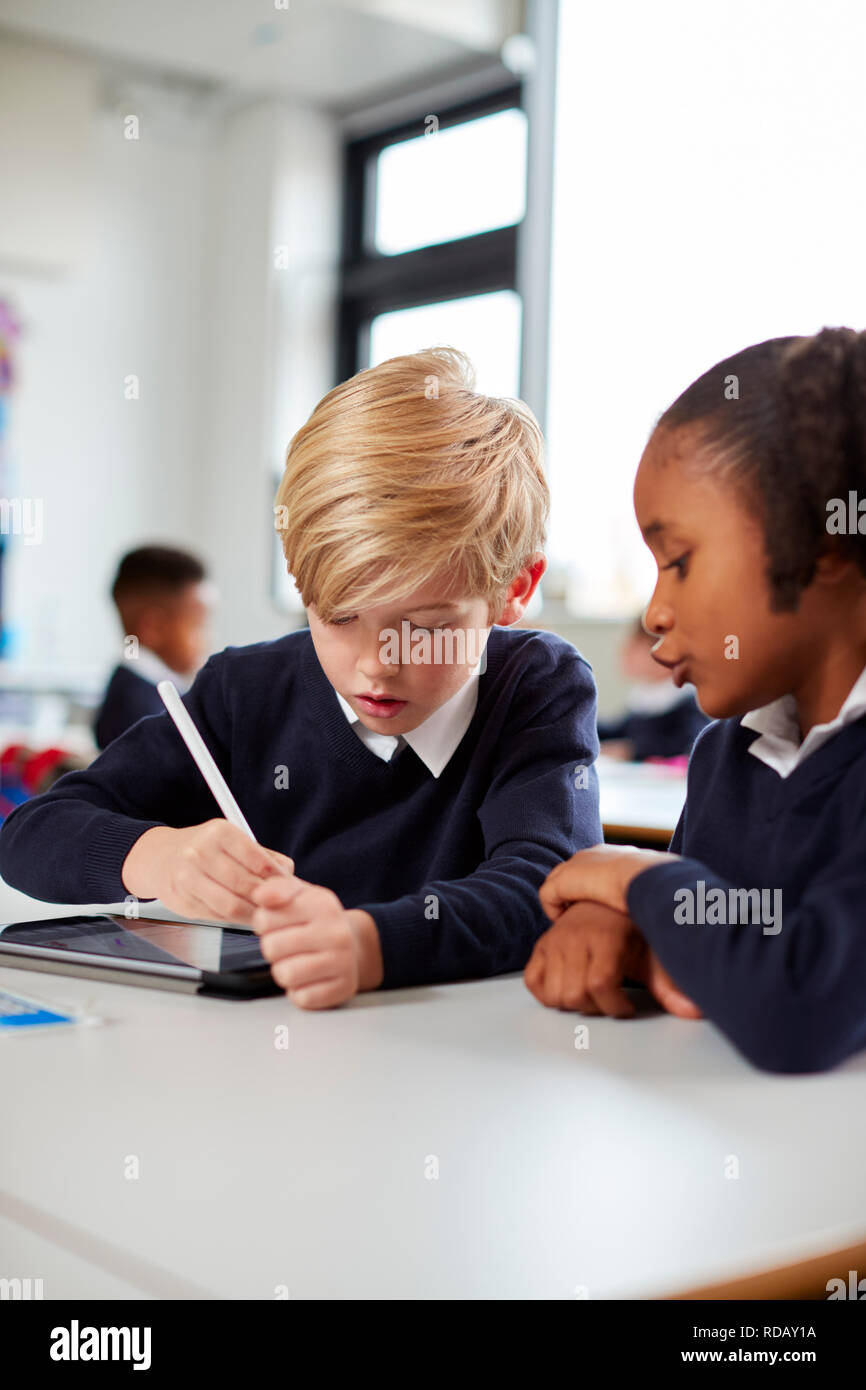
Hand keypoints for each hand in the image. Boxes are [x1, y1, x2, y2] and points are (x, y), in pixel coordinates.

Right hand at [121, 821, 293, 925]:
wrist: (161, 857)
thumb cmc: (205, 849)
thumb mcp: (233, 841)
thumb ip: (263, 857)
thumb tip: (289, 877)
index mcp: (220, 832)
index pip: (258, 860)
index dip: (277, 879)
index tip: (289, 888)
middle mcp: (200, 852)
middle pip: (245, 885)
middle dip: (267, 900)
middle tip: (280, 907)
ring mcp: (187, 876)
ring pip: (230, 905)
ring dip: (252, 914)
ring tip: (264, 914)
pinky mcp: (181, 899)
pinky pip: (216, 916)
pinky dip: (234, 920)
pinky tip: (243, 916)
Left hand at [250, 874, 383, 1008]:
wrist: (353, 945)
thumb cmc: (317, 921)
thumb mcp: (299, 895)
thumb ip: (275, 889)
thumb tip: (260, 896)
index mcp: (322, 904)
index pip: (263, 919)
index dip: (264, 925)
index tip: (279, 924)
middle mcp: (336, 932)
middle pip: (271, 948)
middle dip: (273, 949)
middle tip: (288, 946)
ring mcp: (343, 962)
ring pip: (285, 975)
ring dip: (284, 971)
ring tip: (297, 962)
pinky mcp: (343, 988)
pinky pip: (301, 998)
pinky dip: (299, 991)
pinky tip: (310, 979)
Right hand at [524, 900, 700, 1018]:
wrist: (609, 901)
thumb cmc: (636, 930)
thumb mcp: (656, 953)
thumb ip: (671, 983)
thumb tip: (694, 1010)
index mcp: (606, 935)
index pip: (600, 984)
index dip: (615, 1006)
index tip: (627, 1007)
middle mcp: (575, 935)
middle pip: (575, 995)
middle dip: (596, 1009)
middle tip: (610, 1001)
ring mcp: (555, 939)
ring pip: (554, 994)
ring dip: (573, 1005)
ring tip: (592, 996)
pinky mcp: (542, 945)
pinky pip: (533, 981)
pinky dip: (547, 994)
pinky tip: (570, 990)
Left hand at [540, 843, 675, 918]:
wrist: (648, 880)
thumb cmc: (664, 888)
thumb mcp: (668, 890)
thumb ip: (666, 896)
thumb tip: (685, 911)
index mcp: (620, 854)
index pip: (600, 869)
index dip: (597, 890)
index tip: (602, 911)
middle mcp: (595, 854)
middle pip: (575, 874)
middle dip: (576, 896)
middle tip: (581, 919)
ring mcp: (578, 865)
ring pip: (560, 885)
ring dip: (563, 904)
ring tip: (570, 925)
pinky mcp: (564, 879)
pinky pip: (548, 896)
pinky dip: (553, 910)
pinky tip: (563, 923)